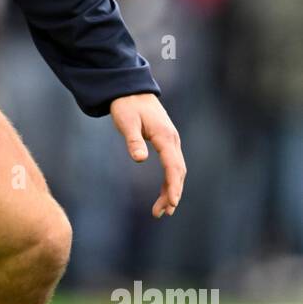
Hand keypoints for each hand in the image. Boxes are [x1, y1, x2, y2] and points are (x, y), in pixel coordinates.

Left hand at [110, 93, 185, 219]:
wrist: (131, 90)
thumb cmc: (127, 106)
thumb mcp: (126, 122)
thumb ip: (133, 141)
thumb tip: (140, 159)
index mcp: (164, 136)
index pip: (172, 166)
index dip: (172, 185)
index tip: (171, 203)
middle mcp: (172, 140)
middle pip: (178, 172)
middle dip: (172, 194)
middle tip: (161, 213)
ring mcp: (171, 141)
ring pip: (176, 170)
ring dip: (171, 190)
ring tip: (161, 211)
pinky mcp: (166, 143)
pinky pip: (172, 165)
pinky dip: (169, 181)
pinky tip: (163, 194)